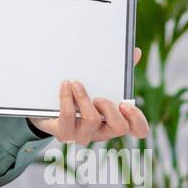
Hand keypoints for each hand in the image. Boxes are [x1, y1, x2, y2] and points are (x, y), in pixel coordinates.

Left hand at [27, 47, 148, 143]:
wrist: (49, 111)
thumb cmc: (81, 99)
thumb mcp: (101, 86)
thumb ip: (119, 72)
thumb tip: (135, 52)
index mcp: (116, 120)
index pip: (138, 129)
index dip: (137, 119)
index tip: (126, 104)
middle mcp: (103, 131)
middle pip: (119, 128)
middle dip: (110, 109)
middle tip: (100, 97)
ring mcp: (84, 135)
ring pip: (91, 120)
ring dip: (84, 98)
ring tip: (76, 83)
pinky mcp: (65, 133)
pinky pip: (67, 116)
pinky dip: (66, 97)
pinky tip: (65, 85)